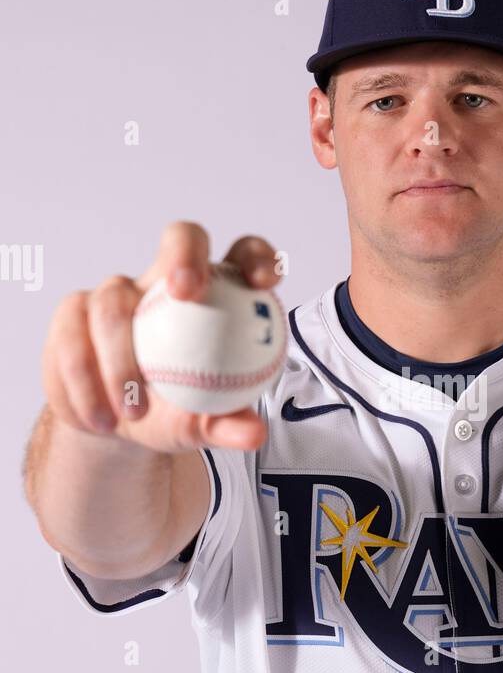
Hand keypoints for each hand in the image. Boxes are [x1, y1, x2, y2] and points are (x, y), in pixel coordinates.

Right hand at [41, 221, 281, 453]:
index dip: (256, 256)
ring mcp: (116, 292)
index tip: (262, 282)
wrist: (117, 429)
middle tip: (187, 294)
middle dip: (185, 256)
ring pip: (113, 302)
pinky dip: (86, 385)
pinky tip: (102, 420)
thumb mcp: (204, 426)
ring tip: (134, 413)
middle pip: (181, 238)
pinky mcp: (72, 315)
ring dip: (121, 361)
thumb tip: (253, 434)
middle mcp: (166, 280)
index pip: (244, 255)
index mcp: (216, 295)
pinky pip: (72, 341)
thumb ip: (228, 425)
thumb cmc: (174, 414)